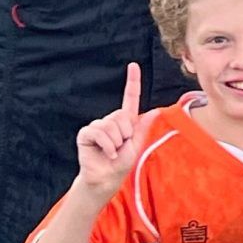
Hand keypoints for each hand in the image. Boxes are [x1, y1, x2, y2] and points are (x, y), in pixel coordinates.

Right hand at [73, 62, 145, 201]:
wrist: (108, 177)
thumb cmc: (122, 163)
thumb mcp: (137, 144)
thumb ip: (143, 128)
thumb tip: (155, 111)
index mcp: (125, 121)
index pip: (130, 97)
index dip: (132, 81)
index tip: (133, 65)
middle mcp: (110, 120)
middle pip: (122, 116)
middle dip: (125, 135)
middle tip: (120, 147)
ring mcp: (97, 126)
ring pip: (111, 125)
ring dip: (116, 142)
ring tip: (112, 152)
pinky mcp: (86, 133)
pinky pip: (99, 133)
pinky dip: (107, 145)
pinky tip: (106, 153)